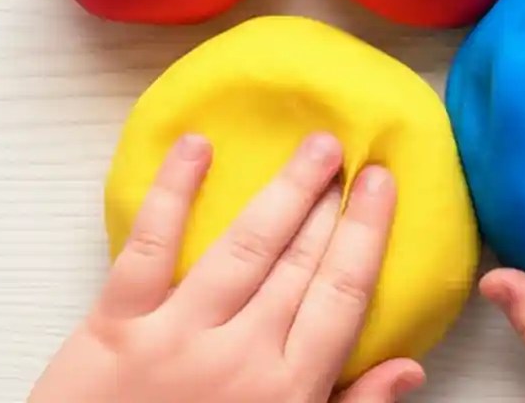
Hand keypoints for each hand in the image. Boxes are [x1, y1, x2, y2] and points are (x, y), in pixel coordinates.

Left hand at [29, 133, 423, 402]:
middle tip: (352, 152)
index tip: (382, 185)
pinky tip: (197, 147)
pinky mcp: (114, 326)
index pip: (341, 295)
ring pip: (243, 247)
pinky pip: (150, 246)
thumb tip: (410, 367)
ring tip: (313, 145)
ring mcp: (176, 335)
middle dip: (329, 202)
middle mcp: (239, 355)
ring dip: (284, 189)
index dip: (366, 234)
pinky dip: (173, 191)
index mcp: (287, 390)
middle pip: (299, 264)